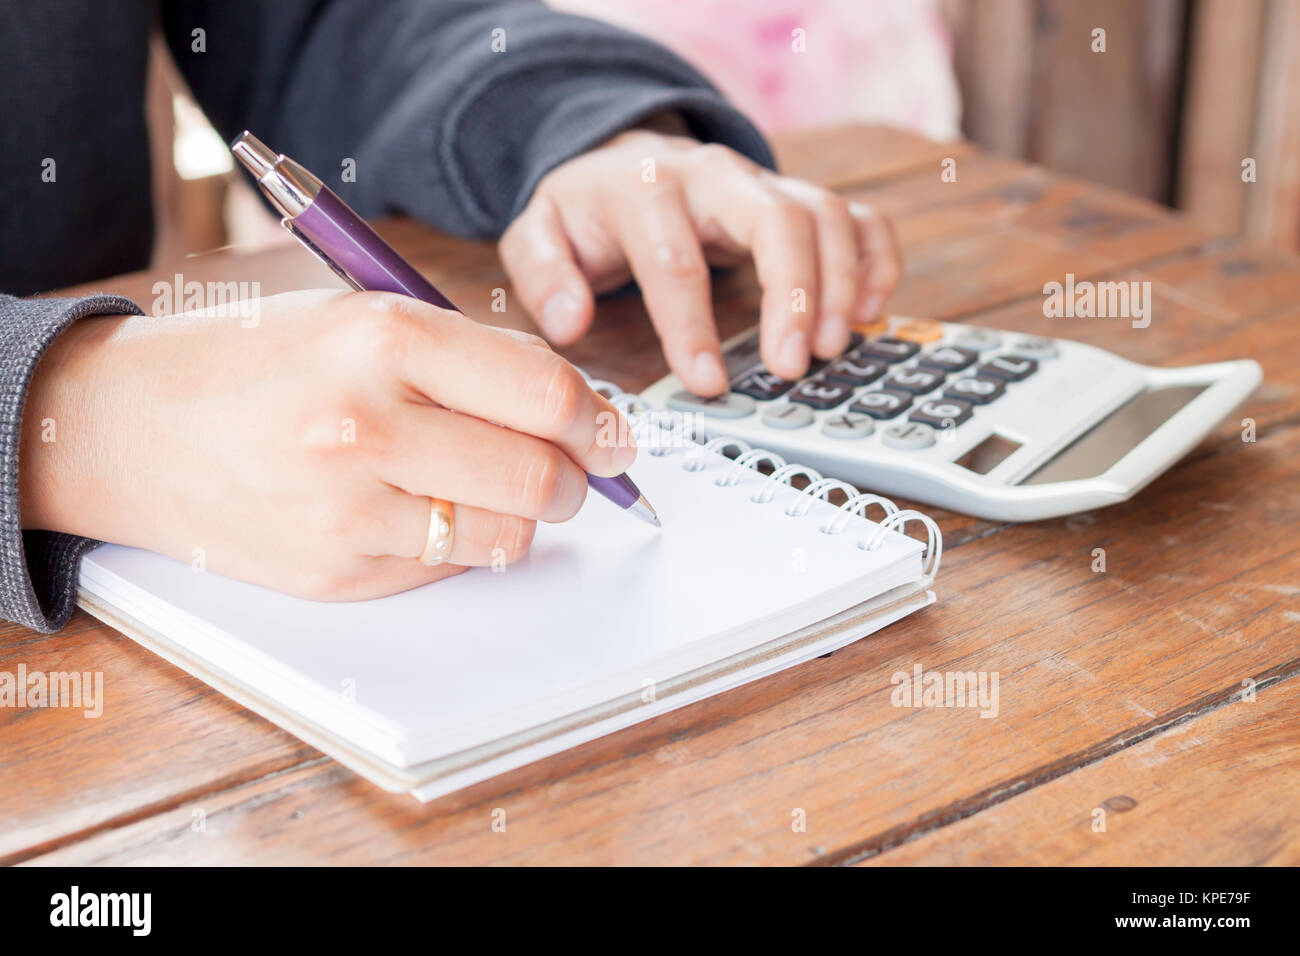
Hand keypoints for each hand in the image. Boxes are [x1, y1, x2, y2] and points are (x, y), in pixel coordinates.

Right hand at [20, 290, 634, 599]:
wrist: (131, 427)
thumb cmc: (254, 362)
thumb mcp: (360, 316)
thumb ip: (468, 358)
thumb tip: (575, 406)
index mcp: (383, 338)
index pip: (545, 393)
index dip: (600, 420)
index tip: (614, 432)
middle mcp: (367, 425)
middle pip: (540, 475)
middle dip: (579, 479)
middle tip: (577, 472)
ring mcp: (348, 509)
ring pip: (507, 536)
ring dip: (527, 519)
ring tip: (500, 490)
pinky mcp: (336, 571)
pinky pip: (448, 566)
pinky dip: (462, 543)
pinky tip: (425, 509)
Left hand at [500, 125, 901, 394]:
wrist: (620, 161)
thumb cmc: (587, 214)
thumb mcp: (540, 235)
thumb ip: (544, 275)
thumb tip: (570, 323)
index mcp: (644, 188)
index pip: (675, 259)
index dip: (692, 326)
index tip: (706, 382)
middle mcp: (714, 176)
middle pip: (776, 219)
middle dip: (793, 295)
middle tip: (792, 366)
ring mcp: (764, 184)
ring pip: (825, 214)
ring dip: (841, 284)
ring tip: (832, 350)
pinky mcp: (798, 198)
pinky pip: (858, 217)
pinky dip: (876, 260)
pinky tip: (871, 313)